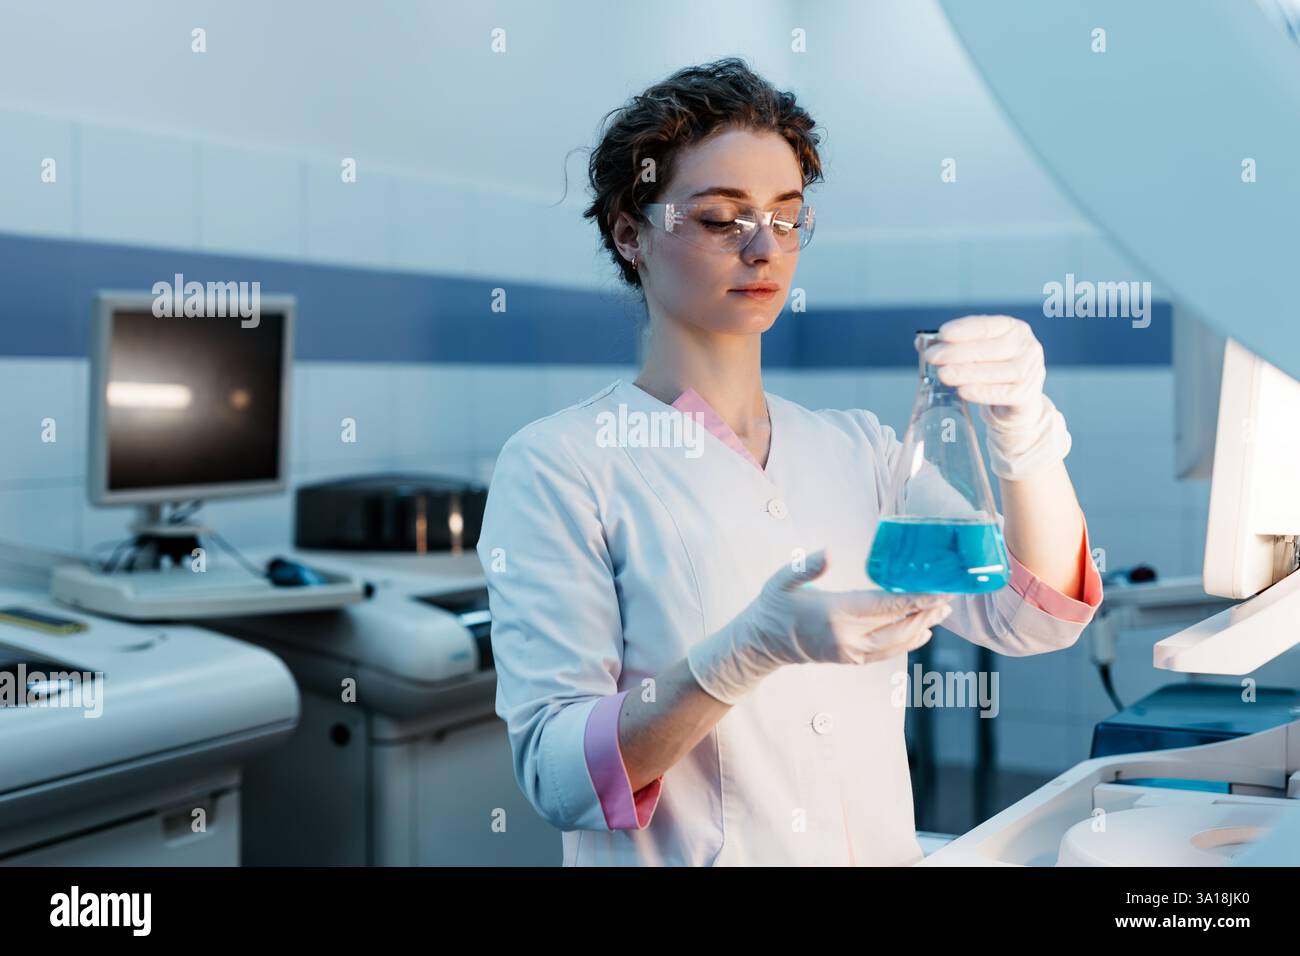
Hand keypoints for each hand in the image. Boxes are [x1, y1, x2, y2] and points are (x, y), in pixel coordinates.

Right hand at [686, 549, 952, 704]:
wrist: (761, 643)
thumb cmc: (773, 605)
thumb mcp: (782, 580)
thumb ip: (806, 567)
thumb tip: (828, 553)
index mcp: (834, 613)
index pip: (884, 605)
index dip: (913, 599)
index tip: (937, 591)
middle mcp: (846, 637)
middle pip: (897, 626)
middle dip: (925, 612)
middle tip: (949, 599)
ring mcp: (849, 652)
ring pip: (896, 642)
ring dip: (921, 627)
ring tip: (941, 612)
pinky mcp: (849, 659)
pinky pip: (886, 653)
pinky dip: (907, 643)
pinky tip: (922, 633)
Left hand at [922, 314, 1071, 479]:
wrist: (1015, 400)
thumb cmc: (991, 368)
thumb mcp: (975, 353)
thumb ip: (951, 345)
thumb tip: (920, 343)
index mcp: (1013, 329)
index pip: (988, 325)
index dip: (965, 329)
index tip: (942, 333)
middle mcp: (1027, 346)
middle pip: (990, 348)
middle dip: (958, 352)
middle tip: (933, 357)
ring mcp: (1031, 371)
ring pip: (997, 371)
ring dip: (967, 372)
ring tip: (943, 374)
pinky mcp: (1027, 395)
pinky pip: (1003, 393)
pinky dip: (981, 392)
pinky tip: (962, 391)